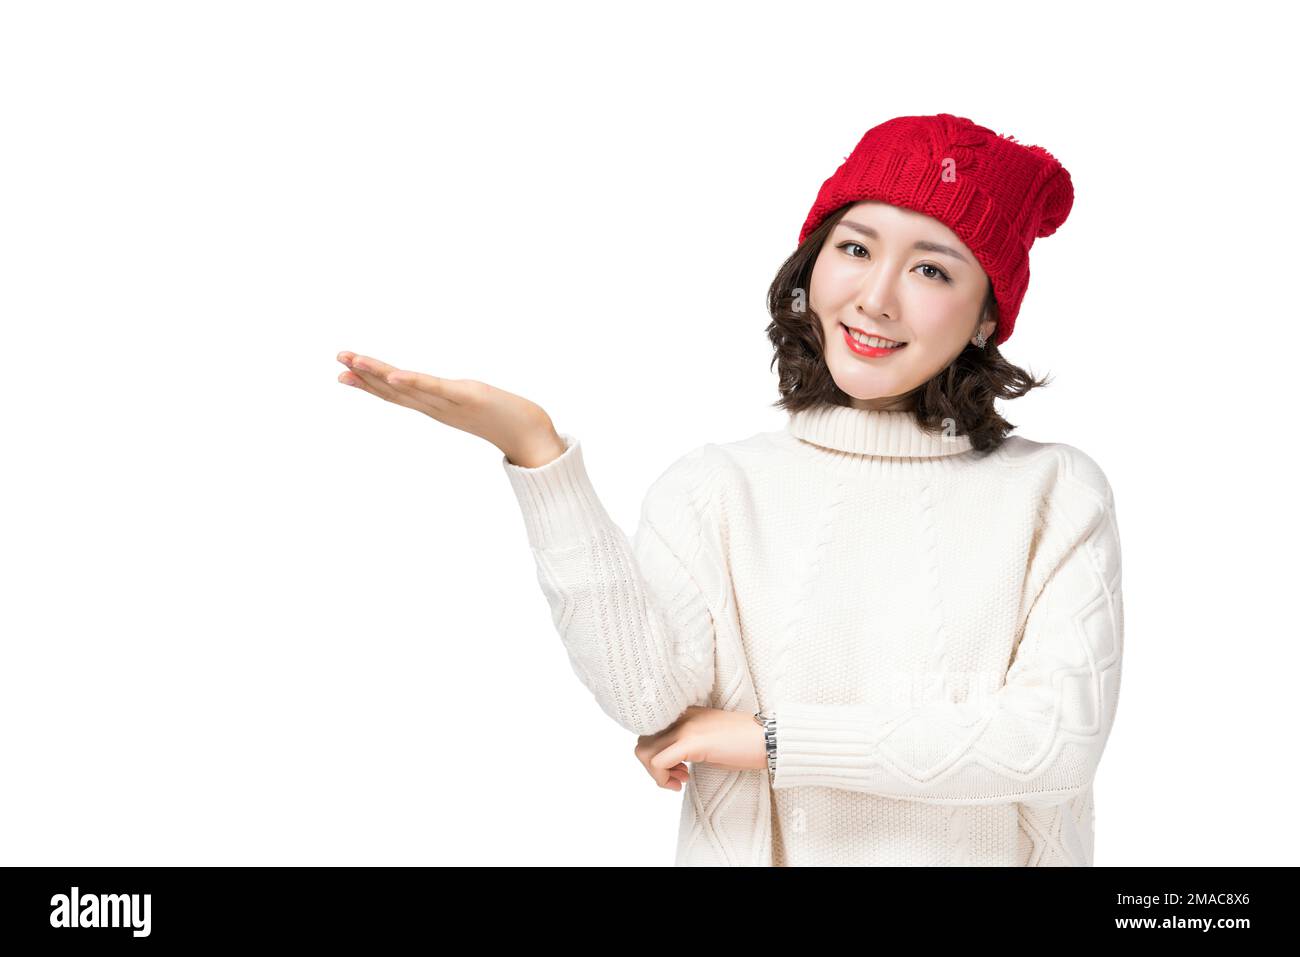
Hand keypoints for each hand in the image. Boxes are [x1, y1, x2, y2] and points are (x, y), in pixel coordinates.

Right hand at [336, 351, 565, 466]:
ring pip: (407, 388)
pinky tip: (394, 374)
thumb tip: (449, 391)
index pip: (396, 394)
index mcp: (436, 407)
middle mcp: (437, 408)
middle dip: (364, 376)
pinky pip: (435, 389)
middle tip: (337, 362)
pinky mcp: (467, 397)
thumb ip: (457, 399)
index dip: (369, 384)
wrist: (532, 437)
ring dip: (378, 374)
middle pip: (394, 391)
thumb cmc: (506, 420)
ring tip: (353, 361)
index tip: (342, 373)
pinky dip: (413, 382)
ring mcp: (450, 404)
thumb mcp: (474, 405)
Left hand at [633, 706, 767, 790]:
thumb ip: (690, 742)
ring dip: (656, 773)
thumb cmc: (745, 742)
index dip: (656, 752)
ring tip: (679, 781)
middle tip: (677, 777)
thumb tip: (675, 760)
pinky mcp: (692, 743)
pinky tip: (681, 783)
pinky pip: (659, 762)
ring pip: (644, 751)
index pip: (651, 730)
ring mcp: (685, 728)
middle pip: (642, 741)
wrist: (768, 739)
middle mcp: (681, 717)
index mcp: (685, 713)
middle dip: (652, 765)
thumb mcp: (710, 737)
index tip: (675, 768)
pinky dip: (662, 778)